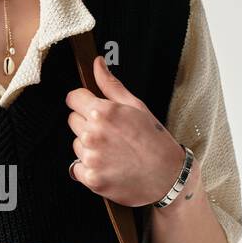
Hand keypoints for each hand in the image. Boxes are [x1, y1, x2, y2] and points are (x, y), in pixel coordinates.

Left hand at [66, 55, 185, 205]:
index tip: (90, 106)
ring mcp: (91, 158)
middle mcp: (93, 134)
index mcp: (103, 113)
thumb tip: (97, 63)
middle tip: (111, 132)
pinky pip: (77, 167)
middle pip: (73, 120)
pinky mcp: (90, 179)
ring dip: (89, 146)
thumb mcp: (137, 106)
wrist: (168, 176)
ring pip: (76, 144)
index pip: (73, 98)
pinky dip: (89, 167)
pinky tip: (109, 165)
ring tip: (113, 150)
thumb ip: (111, 85)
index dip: (83, 101)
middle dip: (87, 123)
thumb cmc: (155, 141)